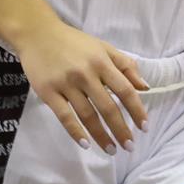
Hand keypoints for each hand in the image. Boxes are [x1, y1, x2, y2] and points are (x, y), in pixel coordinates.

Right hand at [17, 19, 148, 151]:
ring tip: (111, 150)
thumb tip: (145, 87)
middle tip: (129, 146)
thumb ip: (126, 65)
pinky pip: (65, 117)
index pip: (125, 90)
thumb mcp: (103, 47)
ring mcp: (66, 84)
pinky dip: (76, 132)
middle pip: (108, 107)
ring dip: (101, 136)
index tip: (144, 127)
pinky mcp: (48, 92)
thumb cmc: (74, 42)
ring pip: (87, 115)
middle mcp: (85, 74)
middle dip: (121, 129)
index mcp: (101, 62)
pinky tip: (85, 144)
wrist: (37, 34)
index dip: (137, 110)